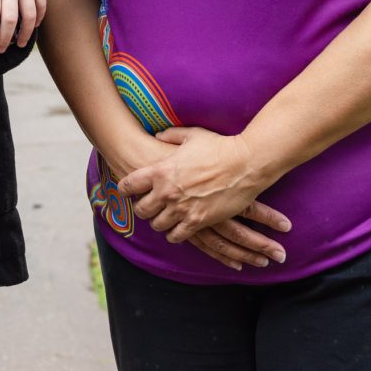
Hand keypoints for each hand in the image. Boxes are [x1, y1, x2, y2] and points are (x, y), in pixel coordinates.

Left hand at [118, 126, 276, 243]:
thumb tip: (157, 135)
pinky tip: (176, 230)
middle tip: (147, 207)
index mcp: (160, 170)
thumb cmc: (219, 147)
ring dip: (159, 222)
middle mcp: (166, 192)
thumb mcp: (191, 136)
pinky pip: (177, 235)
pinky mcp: (198, 221)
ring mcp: (181, 208)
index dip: (124, 189)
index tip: (125, 191)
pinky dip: (174, 234)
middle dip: (142, 209)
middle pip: (140, 210)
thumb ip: (170, 135)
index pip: (128, 185)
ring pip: (157, 225)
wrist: (245, 164)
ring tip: (163, 219)